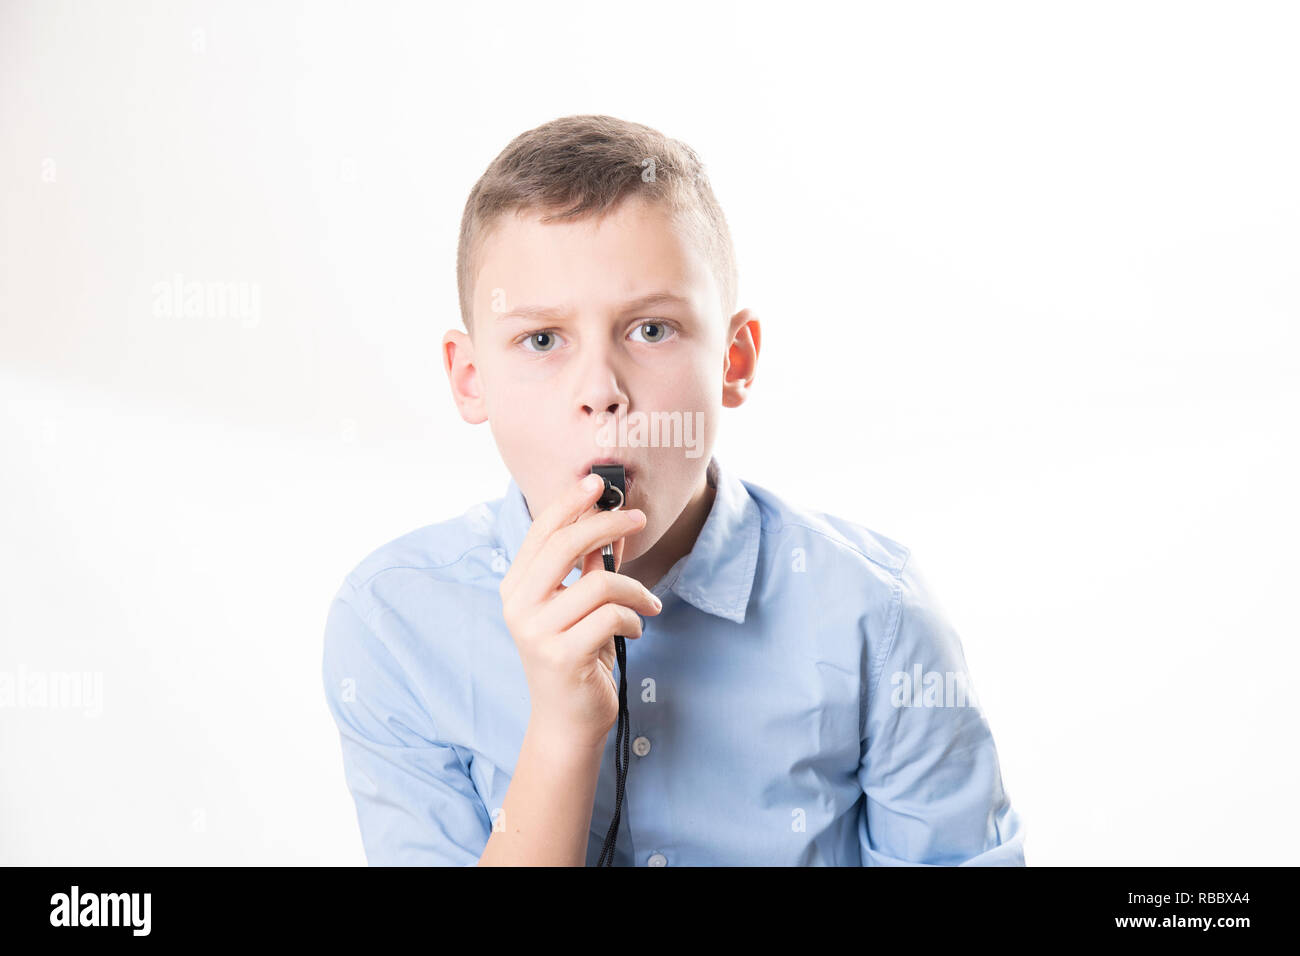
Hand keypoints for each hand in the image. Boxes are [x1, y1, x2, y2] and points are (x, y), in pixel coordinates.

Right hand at [499, 474, 660, 748]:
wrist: (567, 722)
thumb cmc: (576, 658)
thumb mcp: (581, 606)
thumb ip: (592, 565)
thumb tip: (614, 521)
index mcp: (516, 588)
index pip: (541, 531)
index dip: (570, 502)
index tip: (598, 482)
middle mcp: (519, 606)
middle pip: (566, 545)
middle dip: (607, 524)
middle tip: (639, 519)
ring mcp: (536, 632)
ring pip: (600, 583)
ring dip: (635, 590)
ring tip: (647, 606)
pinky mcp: (562, 655)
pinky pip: (611, 616)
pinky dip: (634, 619)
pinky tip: (635, 631)